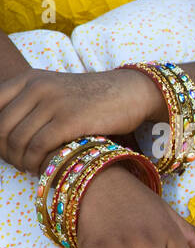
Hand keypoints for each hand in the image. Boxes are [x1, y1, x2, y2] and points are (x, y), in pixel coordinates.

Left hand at [0, 69, 159, 172]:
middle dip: (4, 151)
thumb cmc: (93, 99)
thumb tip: (5, 133)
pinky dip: (35, 162)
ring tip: (29, 167)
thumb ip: (30, 104)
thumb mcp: (56, 92)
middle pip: (2, 126)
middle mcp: (37, 87)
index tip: (4, 148)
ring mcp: (54, 102)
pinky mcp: (71, 120)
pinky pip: (38, 146)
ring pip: (18, 139)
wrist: (129, 93)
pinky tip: (41, 168)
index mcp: (29, 79)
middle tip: (16, 163)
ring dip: (19, 160)